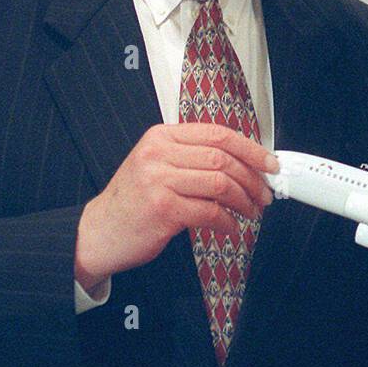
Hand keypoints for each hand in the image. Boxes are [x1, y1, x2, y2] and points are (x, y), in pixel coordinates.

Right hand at [74, 123, 276, 289]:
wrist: (98, 232)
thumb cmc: (134, 202)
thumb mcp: (156, 166)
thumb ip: (192, 157)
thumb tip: (243, 163)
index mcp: (161, 137)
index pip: (217, 134)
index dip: (251, 149)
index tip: (270, 164)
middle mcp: (158, 154)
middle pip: (222, 158)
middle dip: (252, 179)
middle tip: (264, 195)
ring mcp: (158, 181)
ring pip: (220, 184)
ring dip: (244, 201)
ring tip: (251, 212)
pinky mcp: (162, 209)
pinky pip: (209, 212)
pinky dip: (227, 222)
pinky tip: (230, 227)